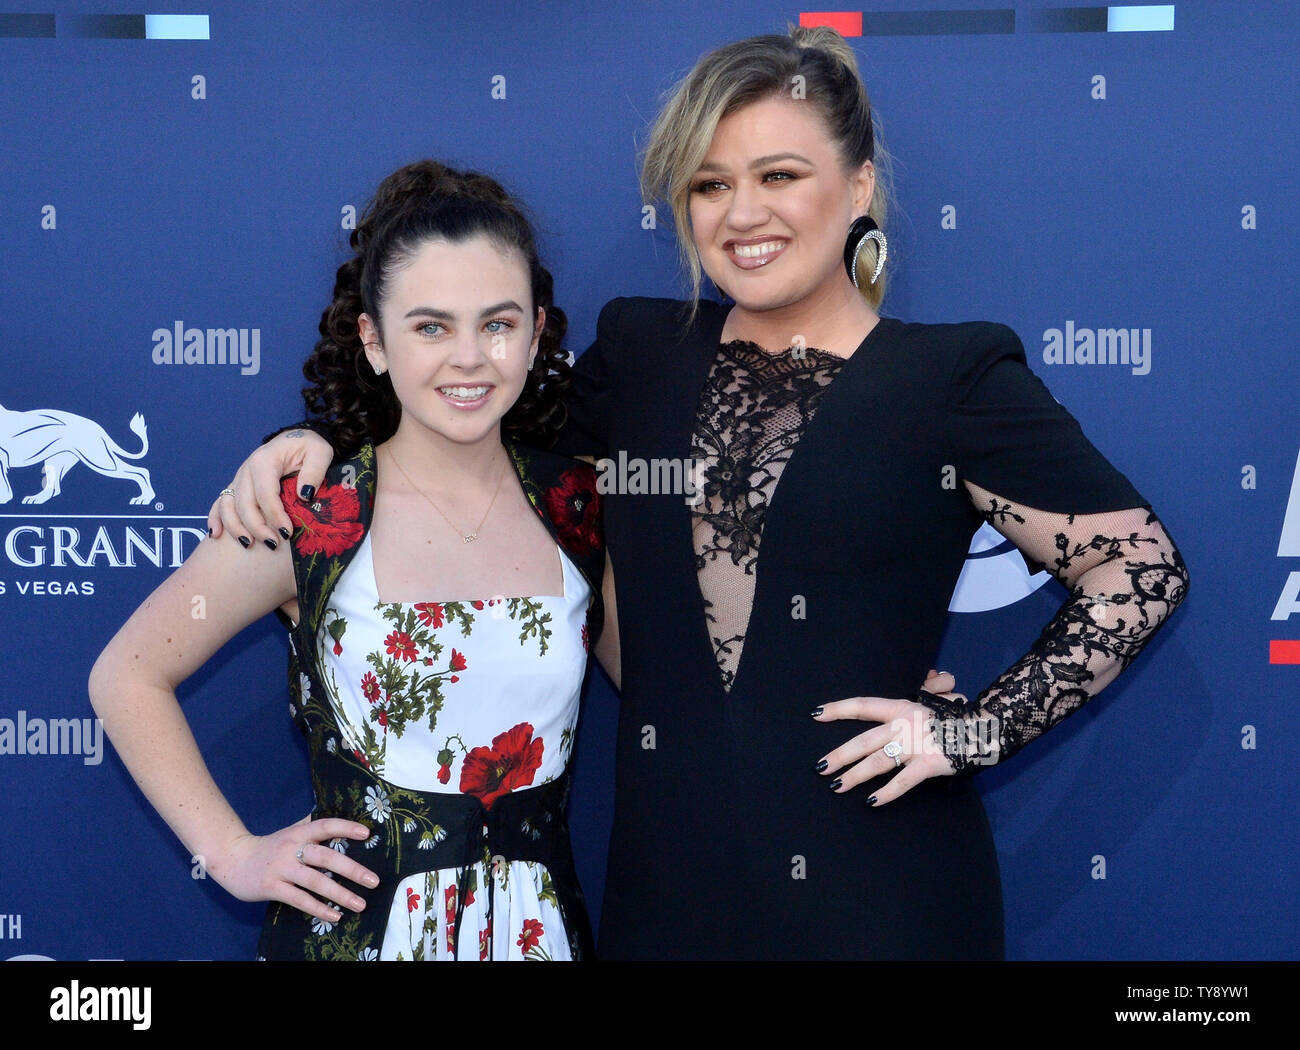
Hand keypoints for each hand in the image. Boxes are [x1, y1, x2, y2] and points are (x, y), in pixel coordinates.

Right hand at [205, 814, 379, 922]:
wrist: (233, 860)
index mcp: (298, 833)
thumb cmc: (270, 847)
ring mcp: (281, 869)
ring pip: (315, 881)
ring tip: (360, 903)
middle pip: (325, 857)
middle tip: (374, 881)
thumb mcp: (291, 832)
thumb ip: (311, 828)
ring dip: (340, 893)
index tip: (367, 834)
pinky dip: (318, 908)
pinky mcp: (272, 888)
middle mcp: (291, 849)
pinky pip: (299, 899)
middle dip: (352, 869)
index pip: (325, 826)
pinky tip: (335, 915)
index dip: (345, 827)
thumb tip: (339, 817)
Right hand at [206, 429, 334, 547]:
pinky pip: (220, 502)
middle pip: (245, 503)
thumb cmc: (308, 447)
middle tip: (274, 544)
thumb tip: (305, 495)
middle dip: (257, 527)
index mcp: (265, 461)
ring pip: (228, 505)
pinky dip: (215, 518)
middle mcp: (247, 469)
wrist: (295, 439)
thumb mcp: (320, 453)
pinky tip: (215, 535)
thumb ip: (314, 472)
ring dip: (235, 527)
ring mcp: (239, 478)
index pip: (266, 493)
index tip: (287, 532)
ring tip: (249, 544)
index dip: (275, 515)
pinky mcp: (237, 485)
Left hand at [813, 669, 966, 805]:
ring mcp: (915, 745)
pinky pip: (903, 781)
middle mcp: (904, 725)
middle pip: (864, 740)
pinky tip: (871, 802)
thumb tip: (929, 676)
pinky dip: (886, 793)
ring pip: (877, 761)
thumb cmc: (958, 714)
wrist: (987, 727)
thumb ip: (926, 689)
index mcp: (902, 707)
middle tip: (820, 767)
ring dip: (854, 776)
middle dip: (840, 755)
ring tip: (837, 786)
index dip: (839, 709)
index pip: (863, 705)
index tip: (817, 715)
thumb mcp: (937, 697)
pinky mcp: (929, 764)